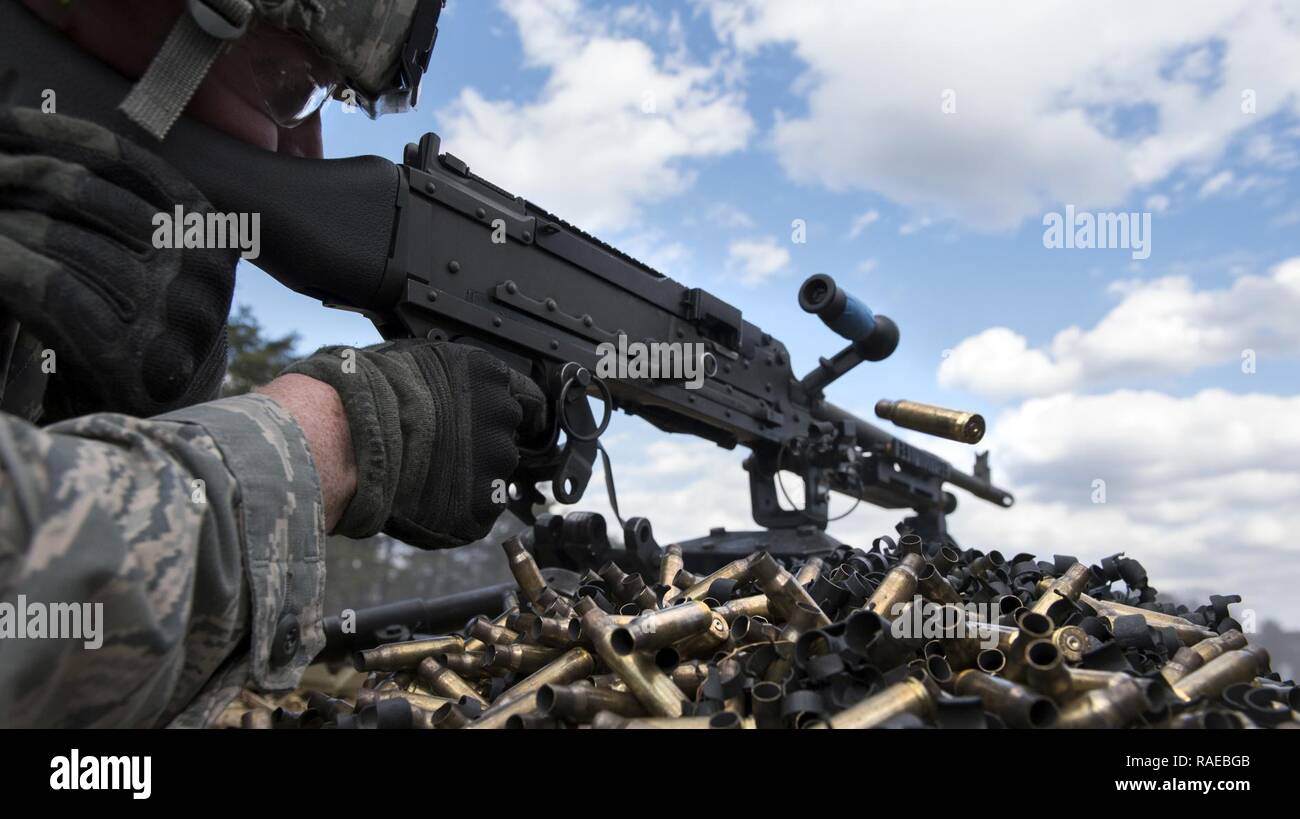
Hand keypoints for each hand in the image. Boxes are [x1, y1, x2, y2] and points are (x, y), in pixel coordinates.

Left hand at [0, 107, 235, 420]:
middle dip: (10, 173)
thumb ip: (131, 214)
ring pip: (59, 236)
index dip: (48, 132)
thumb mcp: (163, 268)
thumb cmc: (145, 336)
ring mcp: (169, 312)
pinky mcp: (132, 355)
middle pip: (83, 190)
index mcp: (207, 231)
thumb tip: (45, 145)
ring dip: (0, 221)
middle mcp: (197, 266)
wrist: (169, 431)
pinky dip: (4, 264)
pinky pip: (49, 288)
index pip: (120, 158)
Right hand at [283, 340, 546, 547]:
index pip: (528, 398)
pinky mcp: (480, 508)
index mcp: (491, 379)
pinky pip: (475, 510)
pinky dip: (455, 509)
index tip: (516, 423)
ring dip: (467, 478)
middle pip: (504, 439)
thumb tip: (460, 387)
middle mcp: (502, 421)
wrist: (345, 438)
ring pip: (490, 477)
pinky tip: (423, 495)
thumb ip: (459, 379)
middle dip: (480, 447)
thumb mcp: (422, 360)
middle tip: (438, 450)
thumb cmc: (369, 392)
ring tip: (423, 473)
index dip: (518, 412)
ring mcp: (495, 467)